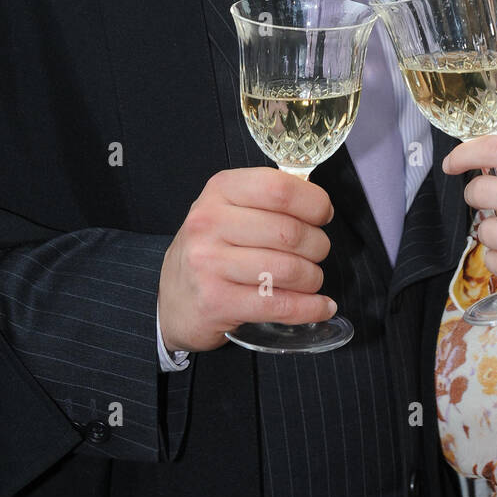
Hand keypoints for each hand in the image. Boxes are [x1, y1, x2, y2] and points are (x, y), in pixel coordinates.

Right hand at [158, 167, 336, 352]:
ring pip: (288, 269)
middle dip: (318, 245)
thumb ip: (269, 200)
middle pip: (289, 232)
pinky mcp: (215, 302)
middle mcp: (209, 222)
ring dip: (313, 278)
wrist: (173, 299)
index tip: (323, 215)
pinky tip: (320, 306)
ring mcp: (209, 263)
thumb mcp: (230, 209)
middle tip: (317, 252)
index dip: (313, 203)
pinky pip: (279, 304)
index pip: (279, 188)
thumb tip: (319, 205)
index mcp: (220, 190)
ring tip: (311, 280)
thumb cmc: (212, 249)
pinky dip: (309, 308)